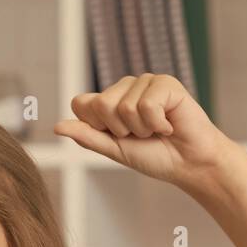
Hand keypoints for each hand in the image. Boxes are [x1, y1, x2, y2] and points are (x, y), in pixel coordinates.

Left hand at [54, 74, 234, 192]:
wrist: (189, 163)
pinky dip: (158, 124)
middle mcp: (124, 88)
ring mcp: (144, 82)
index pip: (81, 103)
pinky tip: (170, 124)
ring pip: (125, 107)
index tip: (118, 137)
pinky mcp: (165, 83)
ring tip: (158, 130)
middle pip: (101, 105)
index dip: (97, 126)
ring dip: (143, 129)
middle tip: (142, 135)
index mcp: (109, 102)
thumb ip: (87, 137)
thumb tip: (57, 126)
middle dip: (121, 130)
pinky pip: (147, 105)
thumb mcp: (115, 150)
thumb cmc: (155, 156)